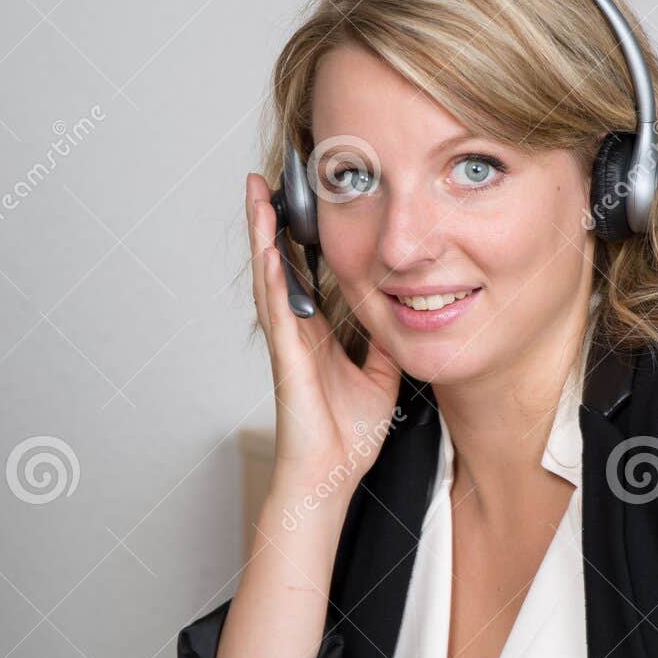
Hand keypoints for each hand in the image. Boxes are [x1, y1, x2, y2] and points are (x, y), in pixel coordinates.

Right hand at [247, 171, 401, 487]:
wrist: (331, 477)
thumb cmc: (347, 438)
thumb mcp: (381, 380)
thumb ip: (383, 348)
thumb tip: (400, 320)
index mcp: (316, 335)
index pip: (304, 274)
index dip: (299, 238)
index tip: (300, 200)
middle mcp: (297, 333)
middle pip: (279, 265)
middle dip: (271, 222)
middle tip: (265, 180)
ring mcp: (288, 344)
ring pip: (270, 278)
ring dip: (262, 237)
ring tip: (256, 196)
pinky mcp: (287, 362)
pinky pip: (278, 313)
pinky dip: (272, 281)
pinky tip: (268, 252)